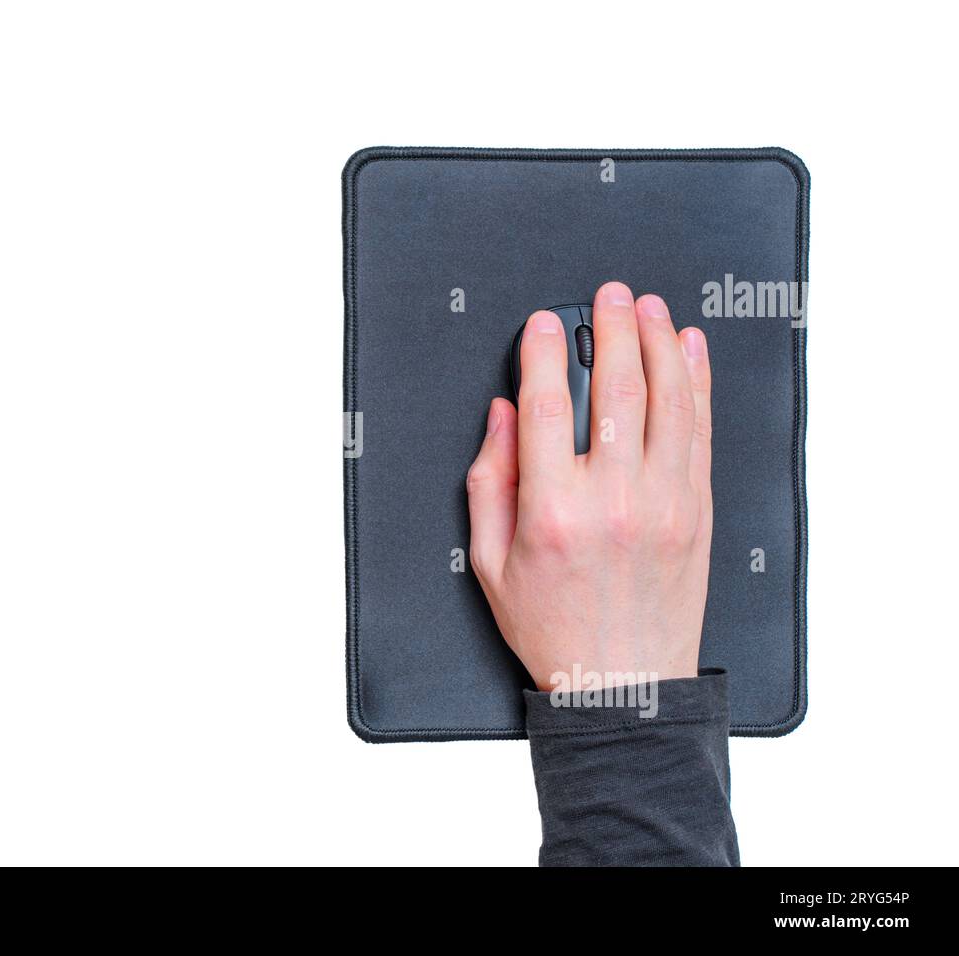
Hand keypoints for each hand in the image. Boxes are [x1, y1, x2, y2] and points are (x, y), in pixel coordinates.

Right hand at [466, 282, 712, 690]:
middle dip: (611, 328)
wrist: (625, 683)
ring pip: (668, 400)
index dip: (543, 352)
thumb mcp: (491, 563)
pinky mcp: (698, 511)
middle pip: (616, 389)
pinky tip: (690, 351)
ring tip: (649, 307)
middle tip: (608, 294)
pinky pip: (701, 432)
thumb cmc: (553, 626)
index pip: (546, 406)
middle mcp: (613, 500)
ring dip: (659, 343)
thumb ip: (490, 483)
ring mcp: (665, 503)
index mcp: (552, 511)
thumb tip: (504, 416)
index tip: (543, 323)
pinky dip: (699, 384)